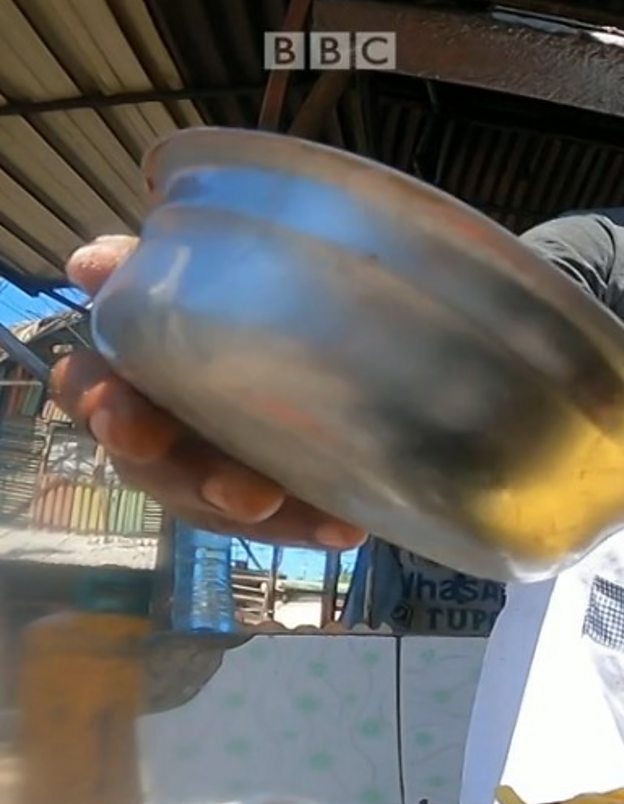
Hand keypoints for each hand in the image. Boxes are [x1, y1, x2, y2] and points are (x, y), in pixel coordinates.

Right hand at [49, 236, 367, 548]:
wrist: (324, 335)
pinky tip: (344, 527)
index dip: (96, 402)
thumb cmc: (234, 299)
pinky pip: (280, 521)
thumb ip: (146, 268)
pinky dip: (308, 523)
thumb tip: (89, 264)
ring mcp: (208, 473)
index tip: (118, 416)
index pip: (88, 388)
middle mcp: (159, 432)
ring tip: (268, 501)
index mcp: (130, 372)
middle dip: (176, 473)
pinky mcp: (265, 500)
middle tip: (215, 483)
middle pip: (146, 463)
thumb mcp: (196, 275)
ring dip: (238, 505)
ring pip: (209, 502)